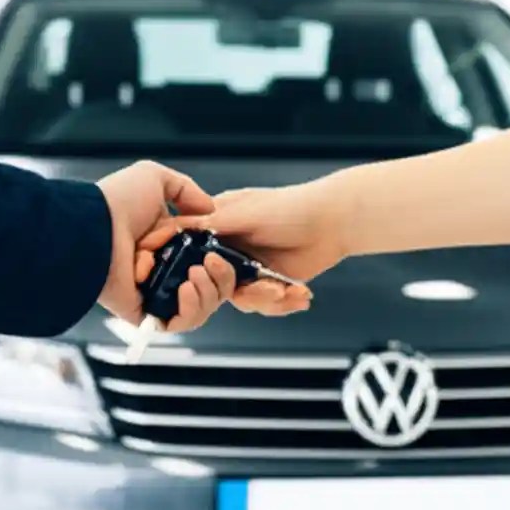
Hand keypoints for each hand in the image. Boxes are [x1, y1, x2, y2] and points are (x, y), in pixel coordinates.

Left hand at [97, 161, 235, 330]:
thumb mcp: (154, 178)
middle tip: (210, 263)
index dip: (221, 261)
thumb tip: (210, 209)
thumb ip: (187, 190)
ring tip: (194, 275)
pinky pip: (178, 323)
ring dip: (206, 292)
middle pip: (209, 287)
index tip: (220, 252)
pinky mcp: (146, 313)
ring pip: (200, 307)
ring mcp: (154, 292)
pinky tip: (185, 290)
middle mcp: (162, 268)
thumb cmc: (116, 203)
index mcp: (166, 242)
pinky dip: (189, 310)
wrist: (95, 227)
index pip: (207, 261)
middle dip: (219, 277)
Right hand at [181, 180, 348, 315]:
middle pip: (214, 283)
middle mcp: (230, 248)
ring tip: (285, 290)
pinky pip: (266, 302)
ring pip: (242, 298)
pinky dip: (283, 302)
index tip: (201, 275)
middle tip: (257, 284)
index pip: (190, 251)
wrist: (335, 221)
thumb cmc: (291, 206)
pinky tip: (299, 294)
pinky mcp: (271, 281)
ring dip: (265, 298)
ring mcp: (250, 266)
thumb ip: (210, 224)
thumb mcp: (245, 212)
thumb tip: (175, 227)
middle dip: (236, 289)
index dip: (192, 268)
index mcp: (218, 225)